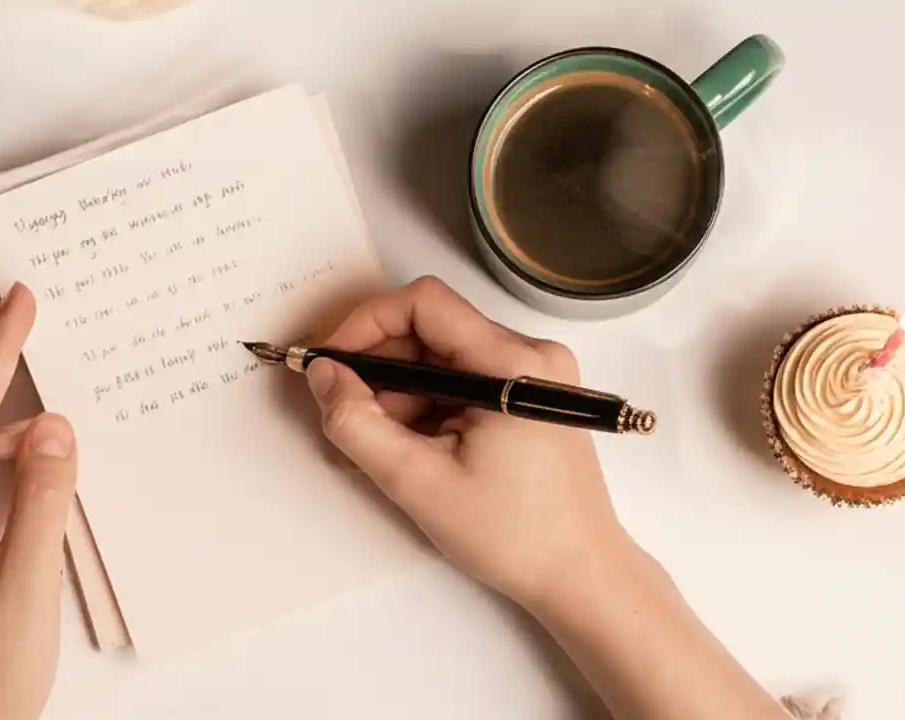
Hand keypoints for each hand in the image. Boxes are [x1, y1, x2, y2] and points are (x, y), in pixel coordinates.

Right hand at [304, 276, 624, 606]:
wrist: (580, 574)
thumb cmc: (514, 535)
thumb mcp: (417, 482)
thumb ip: (357, 423)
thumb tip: (323, 375)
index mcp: (512, 363)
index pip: (424, 302)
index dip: (366, 324)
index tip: (334, 364)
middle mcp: (533, 354)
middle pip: (434, 327)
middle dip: (382, 365)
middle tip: (351, 413)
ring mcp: (537, 374)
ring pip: (447, 355)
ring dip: (405, 390)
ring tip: (389, 445)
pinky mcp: (534, 395)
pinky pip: (468, 378)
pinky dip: (432, 403)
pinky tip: (421, 448)